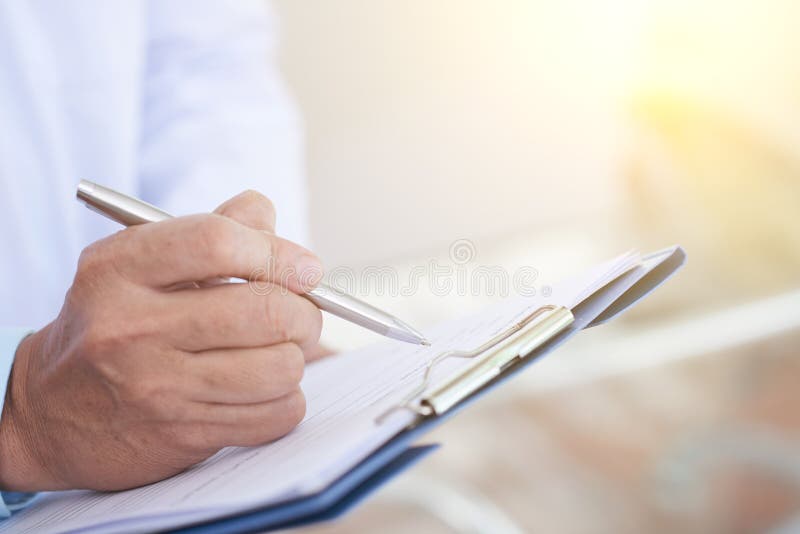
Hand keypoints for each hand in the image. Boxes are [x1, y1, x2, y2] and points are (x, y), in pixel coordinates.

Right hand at [0, 191, 322, 491]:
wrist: (50, 411)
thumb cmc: (112, 322)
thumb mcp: (136, 263)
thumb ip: (206, 230)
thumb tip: (266, 216)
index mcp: (119, 270)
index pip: (216, 242)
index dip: (277, 252)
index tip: (307, 268)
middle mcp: (133, 328)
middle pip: (265, 310)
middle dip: (304, 311)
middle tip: (302, 313)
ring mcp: (158, 387)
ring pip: (281, 367)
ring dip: (295, 358)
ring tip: (276, 352)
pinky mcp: (184, 435)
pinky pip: (278, 415)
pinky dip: (286, 400)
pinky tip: (262, 390)